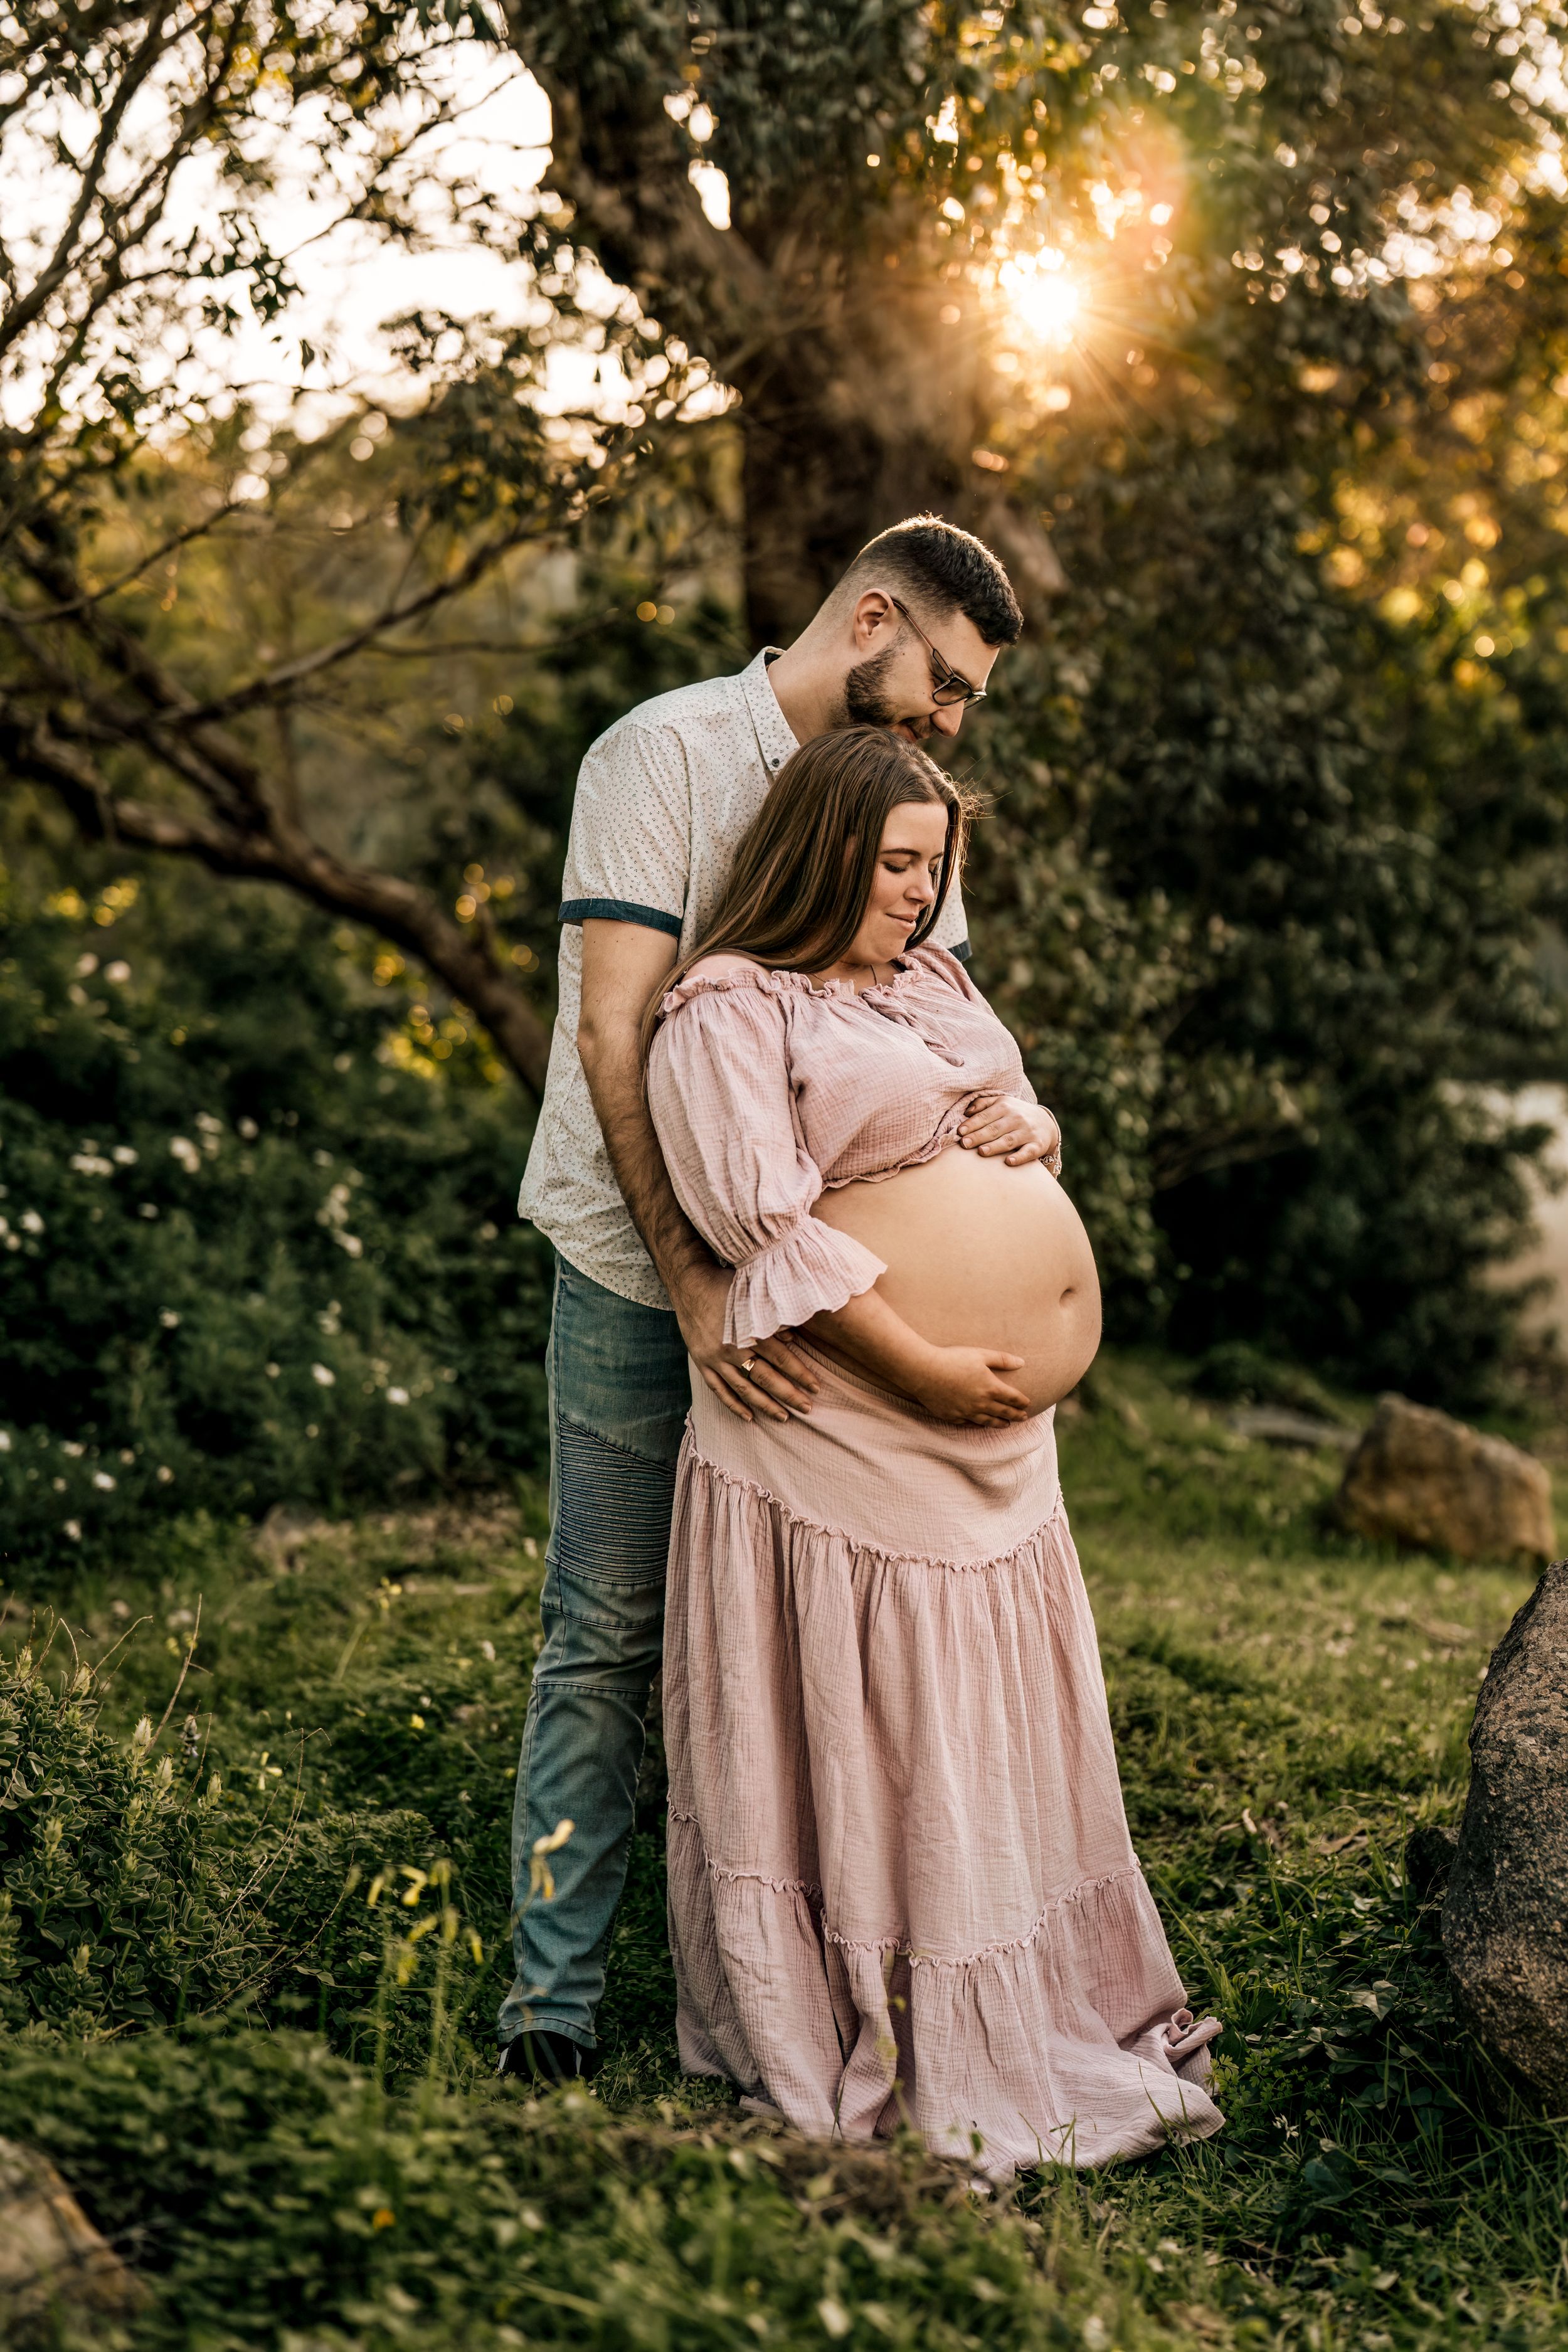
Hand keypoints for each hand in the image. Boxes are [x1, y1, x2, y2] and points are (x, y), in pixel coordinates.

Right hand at [670, 1259, 818, 1424]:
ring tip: (783, 1417)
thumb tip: (792, 1340)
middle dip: (788, 1395)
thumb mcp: (754, 1295)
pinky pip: (718, 1389)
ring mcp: (715, 1359)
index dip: (800, 1374)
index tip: (816, 1388)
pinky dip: (733, 1404)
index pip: (781, 1358)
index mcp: (749, 1330)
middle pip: (765, 1378)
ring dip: (765, 1405)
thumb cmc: (727, 1286)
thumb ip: (774, 1317)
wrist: (690, 1284)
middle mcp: (733, 1348)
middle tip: (807, 1409)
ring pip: (743, 1389)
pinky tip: (748, 1417)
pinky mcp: (702, 1363)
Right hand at [911, 1345, 1031, 1426]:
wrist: (924, 1371)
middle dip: (1016, 1415)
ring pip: (989, 1422)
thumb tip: (1022, 1362)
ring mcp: (967, 1412)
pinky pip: (970, 1424)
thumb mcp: (980, 1354)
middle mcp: (982, 1404)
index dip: (1022, 1402)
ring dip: (1000, 1423)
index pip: (1013, 1398)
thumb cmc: (952, 1359)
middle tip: (1023, 1417)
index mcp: (991, 1388)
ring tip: (1006, 1424)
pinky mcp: (953, 1417)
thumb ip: (1002, 1359)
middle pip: (1004, 1412)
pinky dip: (979, 1425)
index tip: (1027, 1404)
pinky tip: (982, 1425)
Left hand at [958, 1094, 1061, 1171]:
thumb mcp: (1001, 1102)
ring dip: (995, 1146)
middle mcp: (1016, 1118)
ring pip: (1009, 1140)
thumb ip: (983, 1103)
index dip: (972, 1124)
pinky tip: (1008, 1162)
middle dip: (979, 1136)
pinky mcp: (1037, 1145)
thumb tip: (966, 1111)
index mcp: (1004, 1107)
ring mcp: (1027, 1132)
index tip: (960, 1132)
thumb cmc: (1014, 1113)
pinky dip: (1019, 1157)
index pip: (985, 1116)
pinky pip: (1028, 1152)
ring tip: (981, 1151)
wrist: (1045, 1121)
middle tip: (964, 1144)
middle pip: (995, 1129)